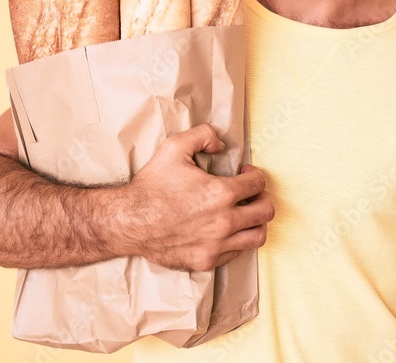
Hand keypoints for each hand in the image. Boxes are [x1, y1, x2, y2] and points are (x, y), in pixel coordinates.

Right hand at [123, 123, 273, 270]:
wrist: (129, 221)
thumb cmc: (152, 186)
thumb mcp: (174, 147)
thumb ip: (203, 135)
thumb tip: (221, 144)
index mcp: (221, 193)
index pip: (259, 184)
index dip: (256, 175)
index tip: (247, 174)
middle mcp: (224, 221)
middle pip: (266, 211)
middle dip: (263, 198)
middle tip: (252, 195)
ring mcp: (217, 244)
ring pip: (258, 237)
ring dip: (256, 223)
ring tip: (245, 214)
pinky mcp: (206, 261)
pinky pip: (237, 252)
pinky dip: (237, 240)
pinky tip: (226, 230)